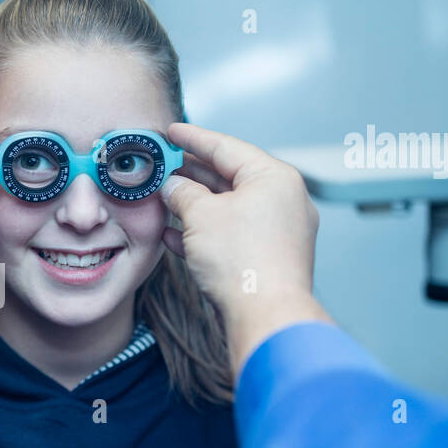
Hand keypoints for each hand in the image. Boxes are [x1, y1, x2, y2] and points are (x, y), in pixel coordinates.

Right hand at [162, 123, 331, 377]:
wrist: (266, 315)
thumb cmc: (244, 263)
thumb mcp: (200, 216)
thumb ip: (182, 193)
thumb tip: (171, 187)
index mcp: (274, 177)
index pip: (227, 147)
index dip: (193, 138)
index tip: (172, 131)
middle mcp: (283, 200)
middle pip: (230, 177)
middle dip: (192, 173)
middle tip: (163, 165)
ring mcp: (279, 230)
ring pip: (229, 207)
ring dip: (194, 204)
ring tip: (164, 198)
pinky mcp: (269, 257)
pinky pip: (233, 233)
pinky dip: (205, 231)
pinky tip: (175, 235)